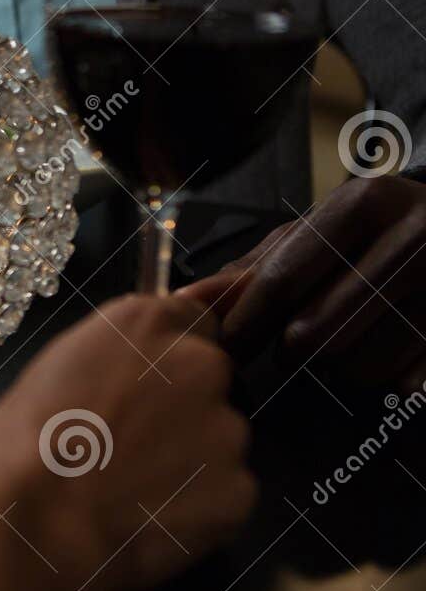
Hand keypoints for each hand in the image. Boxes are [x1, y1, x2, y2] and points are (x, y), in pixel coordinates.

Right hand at [0, 294, 254, 590]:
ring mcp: (228, 429)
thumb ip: (111, 357)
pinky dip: (198, 507)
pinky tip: (149, 520)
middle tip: (129, 446)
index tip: (142, 387)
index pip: (190, 320)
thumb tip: (130, 369)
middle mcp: (200, 363)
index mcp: (146, 323)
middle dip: (182, 405)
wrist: (33, 529)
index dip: (164, 358)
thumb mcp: (54, 371)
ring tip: (132, 490)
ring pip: (219, 438)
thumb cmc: (20, 448)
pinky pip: (225, 492)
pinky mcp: (240, 490)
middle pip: (210, 378)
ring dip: (191, 458)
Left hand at [179, 175, 425, 387]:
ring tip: (363, 332)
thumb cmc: (379, 235)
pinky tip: (401, 347)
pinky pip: (406, 387)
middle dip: (295, 348)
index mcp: (363, 204)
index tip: (220, 352)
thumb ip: (256, 266)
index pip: (279, 281)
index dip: (242, 327)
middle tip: (306, 335)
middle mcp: (415, 235)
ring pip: (357, 367)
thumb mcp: (321, 231)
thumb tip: (188, 301)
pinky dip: (394, 380)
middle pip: (312, 334)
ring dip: (345, 366)